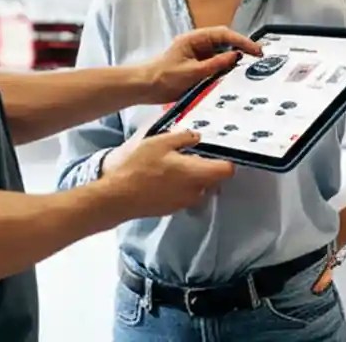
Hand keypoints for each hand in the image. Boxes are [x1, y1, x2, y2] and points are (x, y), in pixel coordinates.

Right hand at [101, 129, 234, 218]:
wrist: (118, 197)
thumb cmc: (140, 167)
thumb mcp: (161, 142)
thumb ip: (184, 137)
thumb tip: (197, 137)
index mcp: (197, 174)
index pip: (227, 170)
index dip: (226, 159)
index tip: (218, 150)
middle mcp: (196, 191)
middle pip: (214, 179)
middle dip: (208, 166)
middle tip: (192, 153)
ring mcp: (184, 203)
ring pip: (200, 187)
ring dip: (194, 176)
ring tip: (176, 164)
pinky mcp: (173, 209)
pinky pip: (186, 195)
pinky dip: (182, 186)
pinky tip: (165, 177)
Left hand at [138, 27, 262, 103]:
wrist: (145, 88)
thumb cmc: (163, 77)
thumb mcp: (191, 72)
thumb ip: (215, 64)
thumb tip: (236, 56)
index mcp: (195, 39)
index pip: (224, 34)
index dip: (242, 40)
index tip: (256, 50)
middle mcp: (199, 44)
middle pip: (226, 41)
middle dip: (243, 47)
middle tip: (260, 58)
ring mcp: (199, 55)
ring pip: (223, 53)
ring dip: (236, 59)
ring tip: (253, 68)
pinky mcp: (199, 67)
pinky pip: (218, 65)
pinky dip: (228, 69)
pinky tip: (237, 77)